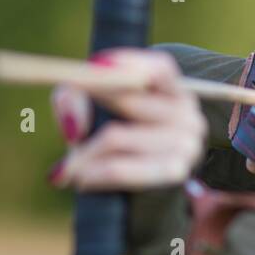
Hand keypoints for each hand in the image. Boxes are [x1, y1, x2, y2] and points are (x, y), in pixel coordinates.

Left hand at [47, 48, 207, 191]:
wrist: (142, 190)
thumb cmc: (112, 137)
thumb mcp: (89, 108)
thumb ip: (74, 100)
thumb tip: (75, 130)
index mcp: (173, 90)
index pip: (159, 68)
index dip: (128, 63)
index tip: (92, 67)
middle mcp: (187, 114)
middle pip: (129, 100)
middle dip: (87, 113)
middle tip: (66, 135)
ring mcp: (186, 143)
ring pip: (116, 137)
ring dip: (83, 155)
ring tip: (70, 167)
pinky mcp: (175, 171)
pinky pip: (120, 169)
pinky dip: (94, 174)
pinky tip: (83, 180)